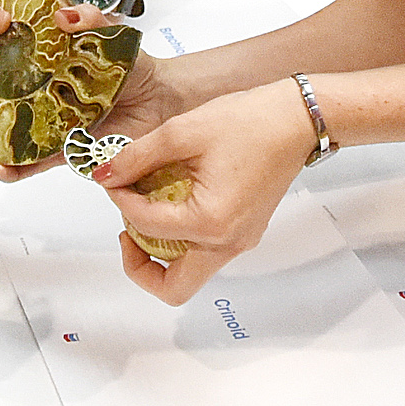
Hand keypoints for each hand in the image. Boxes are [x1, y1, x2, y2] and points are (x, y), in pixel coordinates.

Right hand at [0, 3, 184, 181]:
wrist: (161, 96)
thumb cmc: (127, 63)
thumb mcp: (105, 31)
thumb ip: (88, 18)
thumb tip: (63, 16)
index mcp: (24, 66)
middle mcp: (23, 99)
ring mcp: (37, 128)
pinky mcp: (57, 153)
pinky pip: (26, 167)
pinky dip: (8, 170)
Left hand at [92, 80, 316, 304]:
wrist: (298, 119)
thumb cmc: (250, 122)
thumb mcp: (182, 132)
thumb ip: (138, 157)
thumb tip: (106, 175)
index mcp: (211, 223)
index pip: (146, 226)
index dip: (120, 201)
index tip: (113, 178)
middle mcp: (228, 243)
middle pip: (171, 286)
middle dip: (138, 265)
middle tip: (124, 230)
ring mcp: (239, 242)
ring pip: (188, 272)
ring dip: (159, 250)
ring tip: (148, 208)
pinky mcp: (244, 233)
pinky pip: (203, 251)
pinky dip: (179, 237)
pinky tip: (172, 200)